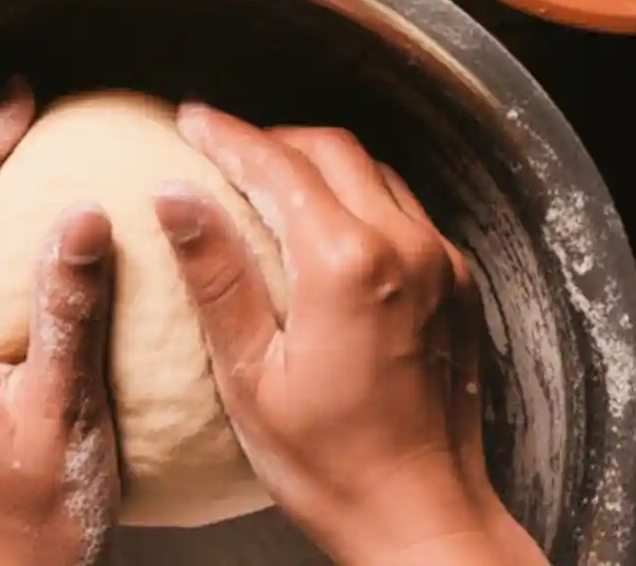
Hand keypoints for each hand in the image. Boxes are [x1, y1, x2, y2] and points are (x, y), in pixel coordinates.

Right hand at [154, 105, 546, 564]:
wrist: (425, 516)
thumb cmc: (331, 464)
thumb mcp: (252, 377)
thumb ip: (217, 275)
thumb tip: (175, 195)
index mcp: (347, 264)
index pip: (278, 166)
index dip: (228, 136)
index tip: (190, 119)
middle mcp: (406, 247)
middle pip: (334, 150)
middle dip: (275, 139)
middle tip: (224, 149)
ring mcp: (442, 262)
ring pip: (376, 174)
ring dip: (322, 164)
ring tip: (270, 182)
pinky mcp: (460, 284)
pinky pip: (407, 212)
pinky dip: (363, 199)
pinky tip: (330, 228)